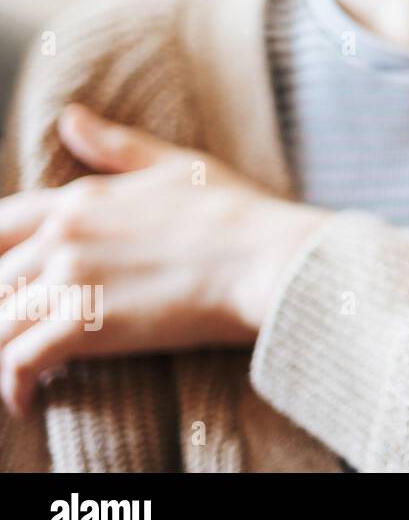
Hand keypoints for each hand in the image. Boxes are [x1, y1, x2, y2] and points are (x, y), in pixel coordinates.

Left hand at [0, 103, 331, 417]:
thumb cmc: (237, 212)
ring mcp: (72, 281)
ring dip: (3, 350)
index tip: (6, 282)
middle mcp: (64, 237)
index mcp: (80, 199)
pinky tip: (24, 401)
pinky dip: (13, 386)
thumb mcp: (177, 166)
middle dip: (3, 309)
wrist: (270, 258)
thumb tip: (71, 118)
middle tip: (20, 333)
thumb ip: (117, 148)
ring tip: (17, 373)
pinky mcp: (86, 326)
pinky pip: (20, 362)